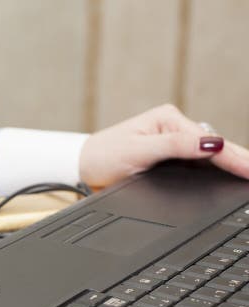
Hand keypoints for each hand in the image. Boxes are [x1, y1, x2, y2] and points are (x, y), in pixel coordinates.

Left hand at [80, 103, 248, 187]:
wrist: (80, 168)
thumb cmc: (101, 156)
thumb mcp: (137, 151)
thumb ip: (175, 146)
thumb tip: (211, 143)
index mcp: (168, 119)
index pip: (209, 141)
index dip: (235, 157)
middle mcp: (174, 129)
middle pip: (215, 148)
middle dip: (239, 161)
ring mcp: (173, 144)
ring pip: (209, 158)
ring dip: (229, 167)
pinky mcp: (168, 160)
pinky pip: (197, 166)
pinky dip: (214, 173)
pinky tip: (229, 180)